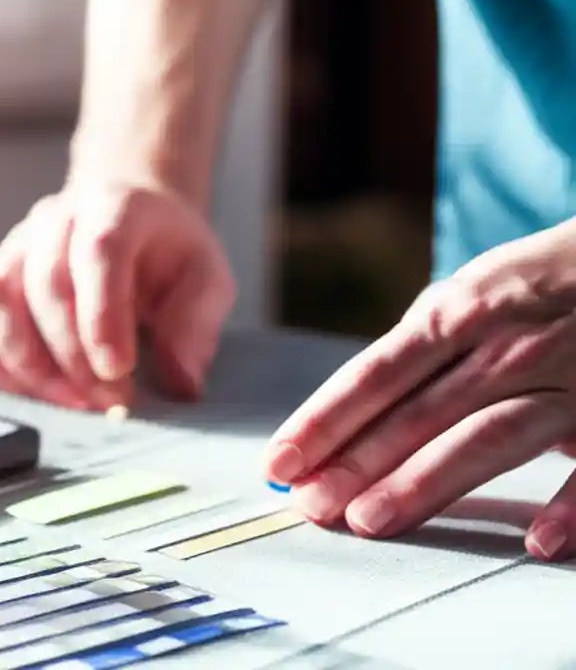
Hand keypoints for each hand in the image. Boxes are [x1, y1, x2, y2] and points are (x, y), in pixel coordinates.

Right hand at [0, 184, 234, 410]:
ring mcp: (13, 246)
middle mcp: (54, 219)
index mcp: (114, 207)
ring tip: (69, 399)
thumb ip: (196, 327)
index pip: (99, 250)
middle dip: (73, 356)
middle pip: (45, 282)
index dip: (103, 316)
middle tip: (107, 400)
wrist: (122, 221)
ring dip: (26, 361)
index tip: (120, 371)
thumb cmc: (163, 255)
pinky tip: (29, 388)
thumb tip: (181, 383)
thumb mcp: (205, 279)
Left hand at [265, 218, 575, 560]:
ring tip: (368, 521)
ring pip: (486, 437)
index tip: (279, 463)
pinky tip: (534, 541)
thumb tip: (347, 406)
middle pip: (418, 413)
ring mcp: (566, 379)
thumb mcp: (471, 291)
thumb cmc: (536, 284)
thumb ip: (418, 344)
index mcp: (459, 312)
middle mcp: (506, 345)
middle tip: (310, 507)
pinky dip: (571, 505)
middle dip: (357, 462)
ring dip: (425, 481)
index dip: (323, 420)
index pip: (375, 373)